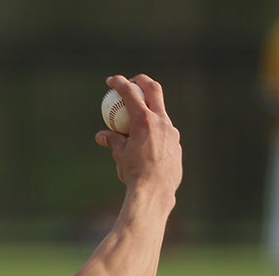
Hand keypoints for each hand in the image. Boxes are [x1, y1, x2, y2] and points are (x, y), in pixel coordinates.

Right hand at [96, 74, 182, 199]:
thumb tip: (102, 136)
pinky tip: (148, 141)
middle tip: (131, 82)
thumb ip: (112, 140)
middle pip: (153, 88)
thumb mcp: (119, 155)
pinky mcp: (177, 142)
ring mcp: (171, 130)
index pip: (130, 92)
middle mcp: (160, 121)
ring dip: (149, 108)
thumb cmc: (134, 173)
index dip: (119, 82)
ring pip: (161, 111)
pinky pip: (165, 130)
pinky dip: (155, 130)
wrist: (155, 191)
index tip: (111, 81)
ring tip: (138, 116)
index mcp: (143, 120)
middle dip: (141, 80)